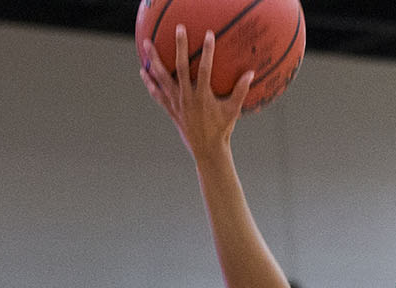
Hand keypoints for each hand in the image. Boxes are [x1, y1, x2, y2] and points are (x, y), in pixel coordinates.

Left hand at [139, 28, 254, 159]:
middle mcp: (187, 97)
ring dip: (154, 60)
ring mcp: (176, 103)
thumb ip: (241, 91)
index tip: (209, 35)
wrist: (207, 150)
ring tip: (147, 43)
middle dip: (179, 47)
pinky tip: (144, 71)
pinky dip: (150, 83)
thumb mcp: (233, 110)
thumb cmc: (222, 130)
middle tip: (178, 30)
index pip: (204, 69)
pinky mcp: (170, 109)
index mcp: (202, 97)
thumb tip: (251, 73)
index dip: (207, 52)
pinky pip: (157, 94)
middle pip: (180, 67)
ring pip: (162, 78)